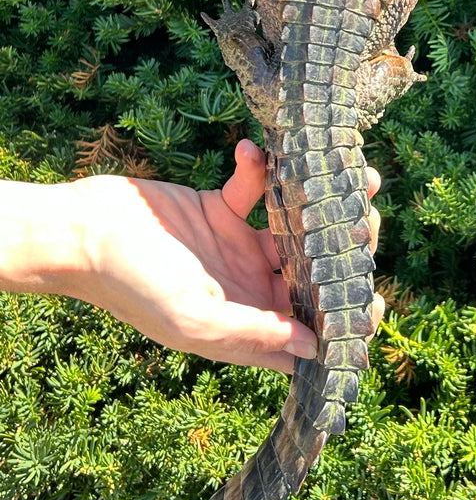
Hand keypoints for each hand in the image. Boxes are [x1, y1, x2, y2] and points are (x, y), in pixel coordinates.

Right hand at [58, 140, 383, 372]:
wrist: (81, 232)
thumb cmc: (131, 284)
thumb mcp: (194, 317)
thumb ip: (255, 332)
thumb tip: (314, 347)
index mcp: (247, 325)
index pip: (310, 332)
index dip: (345, 320)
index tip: (370, 296)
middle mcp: (250, 289)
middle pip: (315, 272)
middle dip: (346, 246)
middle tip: (362, 218)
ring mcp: (238, 248)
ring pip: (298, 225)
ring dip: (323, 201)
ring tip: (349, 174)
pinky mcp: (222, 210)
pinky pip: (257, 188)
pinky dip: (262, 169)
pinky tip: (254, 153)